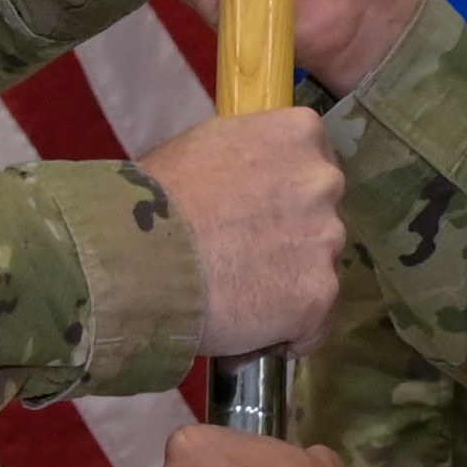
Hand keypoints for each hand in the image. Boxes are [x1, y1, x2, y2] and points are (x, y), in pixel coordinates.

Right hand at [137, 109, 345, 358]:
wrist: (139, 253)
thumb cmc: (158, 195)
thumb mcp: (207, 145)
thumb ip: (251, 158)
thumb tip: (252, 182)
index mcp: (300, 134)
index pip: (314, 165)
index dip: (287, 196)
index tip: (263, 215)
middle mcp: (325, 182)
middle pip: (323, 217)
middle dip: (294, 239)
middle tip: (246, 258)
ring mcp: (327, 241)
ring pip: (319, 270)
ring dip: (290, 285)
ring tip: (240, 298)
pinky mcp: (318, 296)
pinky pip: (313, 323)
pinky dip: (289, 332)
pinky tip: (250, 330)